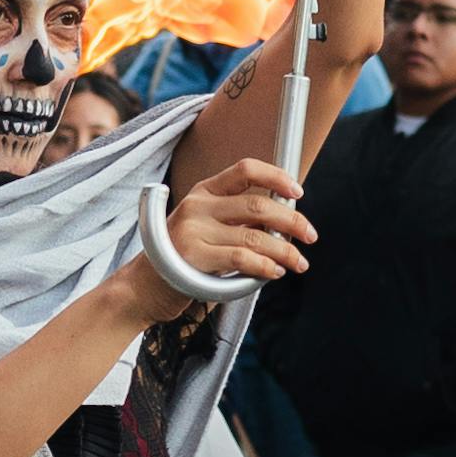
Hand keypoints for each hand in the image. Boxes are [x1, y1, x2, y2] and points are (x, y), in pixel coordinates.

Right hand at [135, 154, 311, 309]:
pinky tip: (275, 271)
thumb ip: (239, 219)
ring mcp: (193, 229)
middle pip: (258, 204)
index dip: (276, 176)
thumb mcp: (207, 227)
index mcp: (204, 191)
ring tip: (299, 262)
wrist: (145, 287)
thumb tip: (288, 219)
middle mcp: (198, 205)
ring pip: (255, 235)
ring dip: (285, 250)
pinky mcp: (192, 256)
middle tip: (311, 235)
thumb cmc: (185, 258)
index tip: (298, 191)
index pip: (245, 169)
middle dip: (292, 221)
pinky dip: (266, 265)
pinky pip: (242, 257)